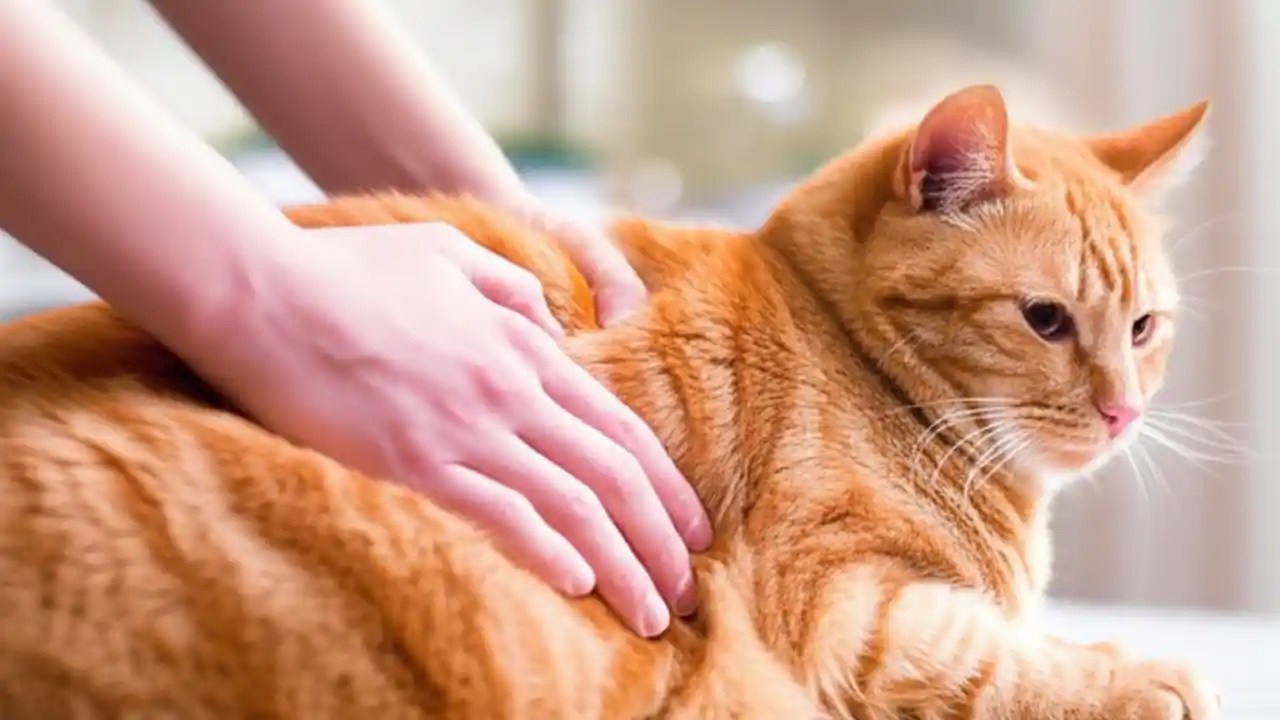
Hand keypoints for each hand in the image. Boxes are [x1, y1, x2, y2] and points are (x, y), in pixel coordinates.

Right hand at [190, 221, 711, 636]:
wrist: (262, 288)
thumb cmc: (348, 270)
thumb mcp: (449, 254)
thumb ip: (511, 289)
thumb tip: (550, 326)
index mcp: (523, 346)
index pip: (619, 428)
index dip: (667, 484)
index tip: (692, 530)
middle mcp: (510, 391)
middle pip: (612, 475)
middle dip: (660, 541)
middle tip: (687, 592)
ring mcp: (466, 427)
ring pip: (571, 504)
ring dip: (620, 563)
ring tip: (648, 613)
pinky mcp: (415, 460)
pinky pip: (501, 514)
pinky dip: (547, 552)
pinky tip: (577, 584)